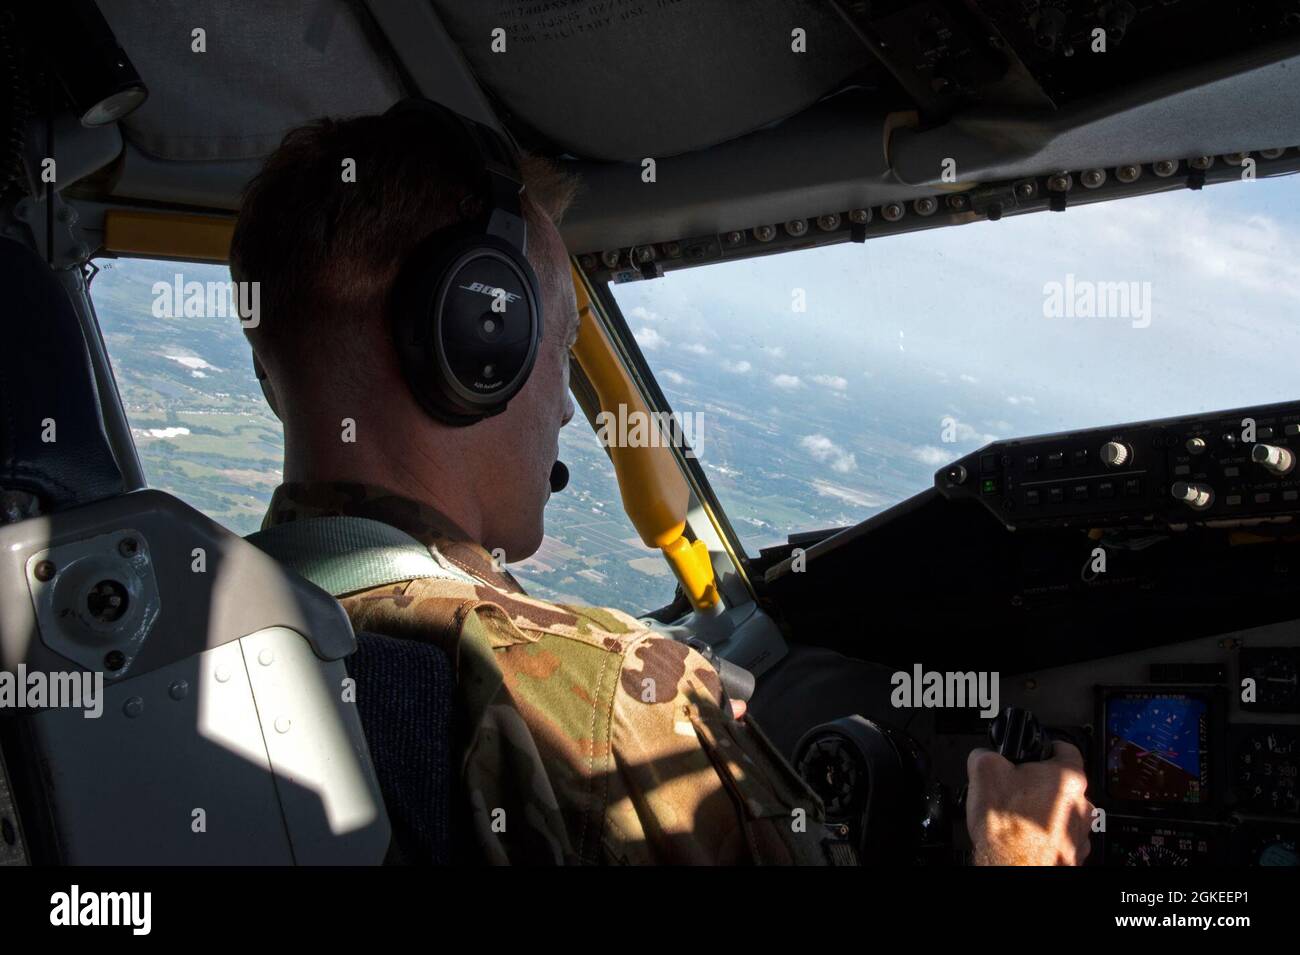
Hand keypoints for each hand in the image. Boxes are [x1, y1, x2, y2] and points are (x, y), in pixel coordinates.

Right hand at [966, 741, 1092, 864]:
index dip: (1048, 746)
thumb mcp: (984, 771)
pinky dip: (1046, 834)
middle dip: (1040, 784)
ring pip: (1062, 811)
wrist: (1014, 868)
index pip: (1066, 748)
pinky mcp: (1073, 854)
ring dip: (1045, 811)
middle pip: (1062, 783)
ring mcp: (1080, 832)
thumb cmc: (1009, 829)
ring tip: (1019, 816)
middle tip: (1017, 789)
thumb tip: (984, 754)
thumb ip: (987, 754)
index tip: (1039, 750)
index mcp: (1067, 777)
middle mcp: (1082, 805)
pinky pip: (1060, 836)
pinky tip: (1025, 836)